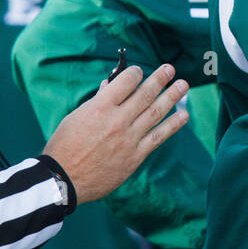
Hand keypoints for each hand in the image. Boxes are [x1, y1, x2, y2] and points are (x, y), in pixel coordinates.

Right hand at [42, 63, 188, 203]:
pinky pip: (158, 137)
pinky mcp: (135, 156)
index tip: (140, 71)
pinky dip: (173, 125)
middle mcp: (117, 121)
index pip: (126, 81)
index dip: (136, 73)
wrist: (63, 179)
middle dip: (160, 79)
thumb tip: (111, 84)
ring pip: (156, 113)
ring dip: (172, 97)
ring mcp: (128, 139)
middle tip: (170, 69)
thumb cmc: (65, 145)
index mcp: (100, 107)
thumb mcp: (76, 117)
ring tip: (183, 85)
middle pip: (145, 94)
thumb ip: (97, 101)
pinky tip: (184, 115)